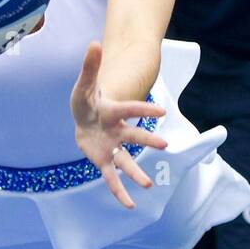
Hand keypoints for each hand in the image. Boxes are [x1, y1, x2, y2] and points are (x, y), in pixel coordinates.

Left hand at [70, 41, 167, 209]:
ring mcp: (113, 147)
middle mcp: (117, 131)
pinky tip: (129, 205)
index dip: (144, 110)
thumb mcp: (84, 84)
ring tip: (149, 186)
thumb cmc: (87, 100)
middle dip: (148, 140)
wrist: (85, 117)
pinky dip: (119, 191)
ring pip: (126, 162)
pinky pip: (112, 178)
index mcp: (113, 111)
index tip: (162, 112)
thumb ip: (90, 66)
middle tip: (165, 146)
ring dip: (137, 173)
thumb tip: (94, 43)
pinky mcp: (104, 161)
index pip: (130, 109)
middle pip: (134, 136)